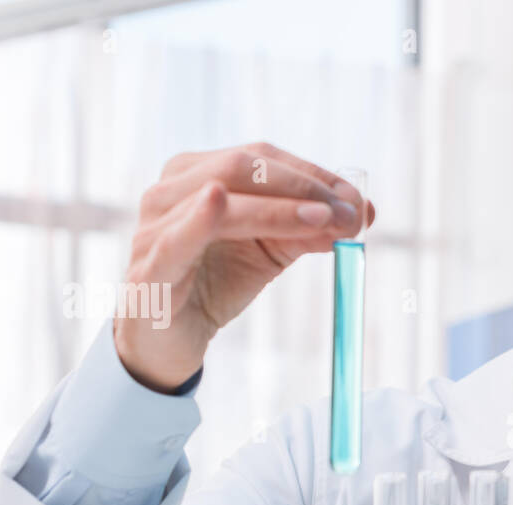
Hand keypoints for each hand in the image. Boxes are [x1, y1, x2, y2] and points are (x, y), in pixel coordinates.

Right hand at [114, 142, 374, 390]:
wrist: (173, 338)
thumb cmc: (218, 282)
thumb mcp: (271, 249)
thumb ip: (310, 228)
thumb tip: (363, 211)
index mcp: (196, 173)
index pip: (259, 158)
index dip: (312, 174)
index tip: (355, 199)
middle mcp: (169, 191)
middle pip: (239, 167)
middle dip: (302, 188)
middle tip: (348, 213)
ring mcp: (153, 228)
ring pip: (219, 201)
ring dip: (277, 208)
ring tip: (325, 220)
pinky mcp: (148, 272)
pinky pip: (174, 240)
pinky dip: (197, 219)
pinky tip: (217, 201)